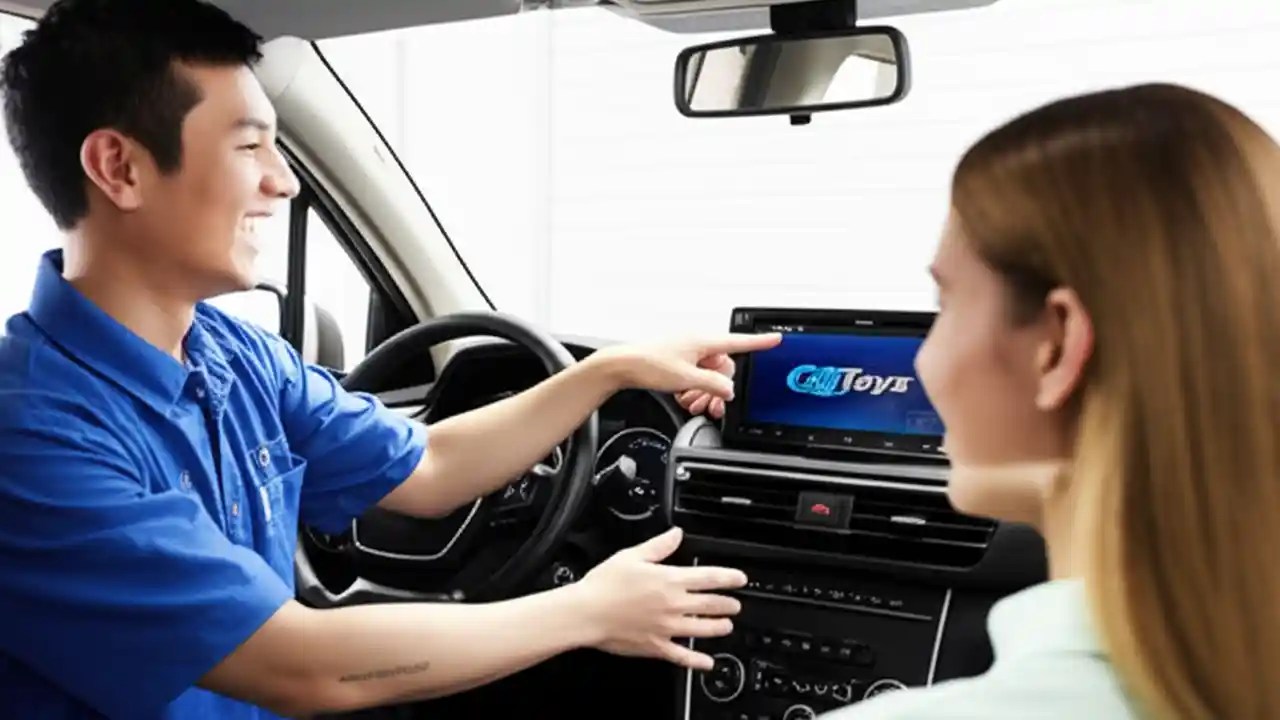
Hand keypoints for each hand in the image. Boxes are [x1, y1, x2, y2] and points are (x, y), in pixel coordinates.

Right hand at [569, 526, 746, 669]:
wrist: (585, 613)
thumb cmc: (604, 585)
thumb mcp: (631, 556)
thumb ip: (658, 546)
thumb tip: (676, 534)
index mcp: (669, 580)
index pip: (709, 578)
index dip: (729, 578)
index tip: (740, 579)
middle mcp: (673, 605)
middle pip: (711, 605)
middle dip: (727, 604)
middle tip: (735, 604)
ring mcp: (667, 628)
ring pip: (702, 629)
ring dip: (719, 627)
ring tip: (726, 626)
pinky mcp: (656, 646)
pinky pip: (682, 656)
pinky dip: (697, 660)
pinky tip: (707, 662)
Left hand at [593, 333, 781, 418]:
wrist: (623, 365)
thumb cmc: (649, 364)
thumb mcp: (687, 379)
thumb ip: (713, 385)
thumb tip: (729, 390)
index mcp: (704, 340)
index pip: (739, 342)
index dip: (760, 342)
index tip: (776, 339)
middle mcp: (698, 342)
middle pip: (723, 367)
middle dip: (717, 387)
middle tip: (707, 401)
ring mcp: (688, 351)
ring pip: (708, 374)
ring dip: (702, 390)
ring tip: (689, 399)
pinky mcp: (679, 359)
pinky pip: (695, 375)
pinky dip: (692, 387)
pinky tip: (682, 395)